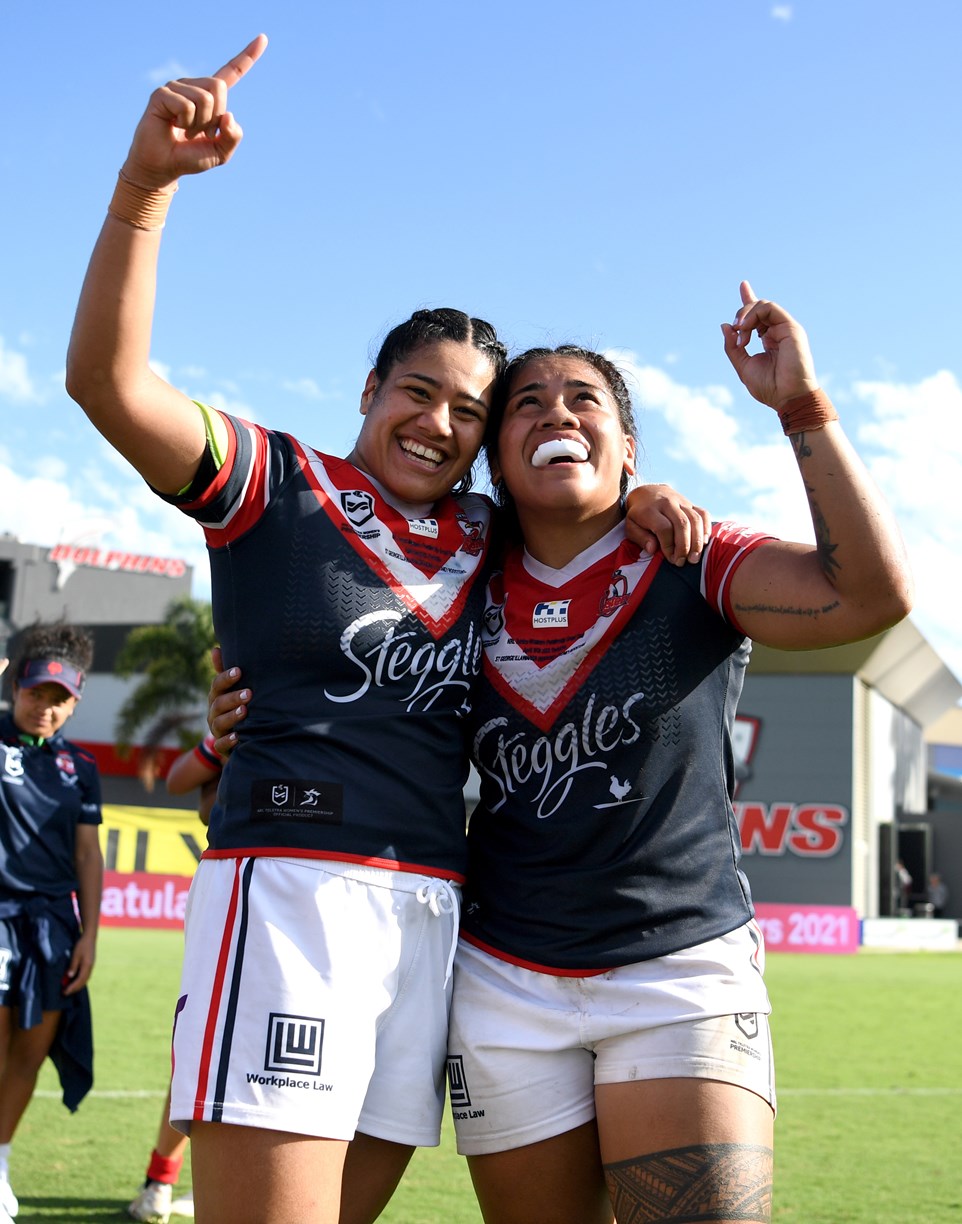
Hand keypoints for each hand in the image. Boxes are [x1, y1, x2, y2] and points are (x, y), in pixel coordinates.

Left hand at [63, 931, 95, 994]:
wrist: (90, 937)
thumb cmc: (82, 945)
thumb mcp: (76, 955)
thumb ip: (73, 966)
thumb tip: (70, 977)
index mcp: (87, 966)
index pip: (79, 980)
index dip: (72, 987)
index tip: (65, 992)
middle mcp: (90, 968)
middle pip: (83, 982)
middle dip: (74, 988)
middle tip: (65, 993)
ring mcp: (91, 966)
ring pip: (85, 980)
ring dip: (77, 985)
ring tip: (69, 989)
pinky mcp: (90, 964)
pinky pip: (85, 976)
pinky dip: (80, 981)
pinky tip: (75, 981)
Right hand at [122, 34, 267, 189]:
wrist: (163, 166)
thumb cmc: (190, 158)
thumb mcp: (220, 152)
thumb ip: (233, 137)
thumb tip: (228, 115)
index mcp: (211, 96)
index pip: (232, 72)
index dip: (248, 56)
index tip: (263, 38)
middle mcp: (194, 86)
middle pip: (219, 86)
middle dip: (214, 116)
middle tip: (198, 131)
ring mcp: (177, 87)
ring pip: (204, 98)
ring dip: (198, 123)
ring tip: (184, 129)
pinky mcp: (162, 93)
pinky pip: (186, 105)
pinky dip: (184, 122)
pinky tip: (173, 125)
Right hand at [208, 660, 248, 754]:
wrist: (236, 739)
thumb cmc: (236, 707)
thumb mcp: (232, 690)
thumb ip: (225, 671)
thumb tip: (215, 648)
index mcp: (217, 697)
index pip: (217, 685)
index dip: (226, 678)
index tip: (239, 671)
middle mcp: (214, 713)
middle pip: (218, 704)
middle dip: (233, 698)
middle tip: (249, 693)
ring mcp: (217, 730)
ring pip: (219, 723)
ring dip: (231, 717)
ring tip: (245, 711)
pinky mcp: (222, 747)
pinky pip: (221, 745)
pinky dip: (228, 741)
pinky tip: (238, 736)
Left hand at [625, 483, 710, 564]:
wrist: (648, 492)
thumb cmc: (638, 515)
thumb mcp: (630, 526)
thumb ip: (639, 537)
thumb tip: (653, 549)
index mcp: (650, 509)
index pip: (664, 528)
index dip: (669, 546)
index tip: (670, 559)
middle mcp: (667, 503)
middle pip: (682, 524)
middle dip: (684, 546)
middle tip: (683, 562)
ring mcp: (681, 501)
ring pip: (695, 519)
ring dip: (697, 541)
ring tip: (694, 558)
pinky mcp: (691, 503)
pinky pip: (703, 514)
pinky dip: (706, 529)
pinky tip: (705, 543)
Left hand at [721, 280, 818, 409]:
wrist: (788, 397)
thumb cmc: (769, 387)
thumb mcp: (743, 366)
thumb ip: (733, 347)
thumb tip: (725, 325)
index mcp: (768, 339)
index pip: (759, 315)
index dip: (749, 299)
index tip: (743, 285)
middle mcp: (778, 331)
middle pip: (758, 308)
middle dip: (741, 315)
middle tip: (737, 335)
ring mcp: (786, 328)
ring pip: (763, 305)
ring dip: (746, 315)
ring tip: (741, 334)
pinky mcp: (791, 327)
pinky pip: (770, 308)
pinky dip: (754, 314)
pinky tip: (746, 329)